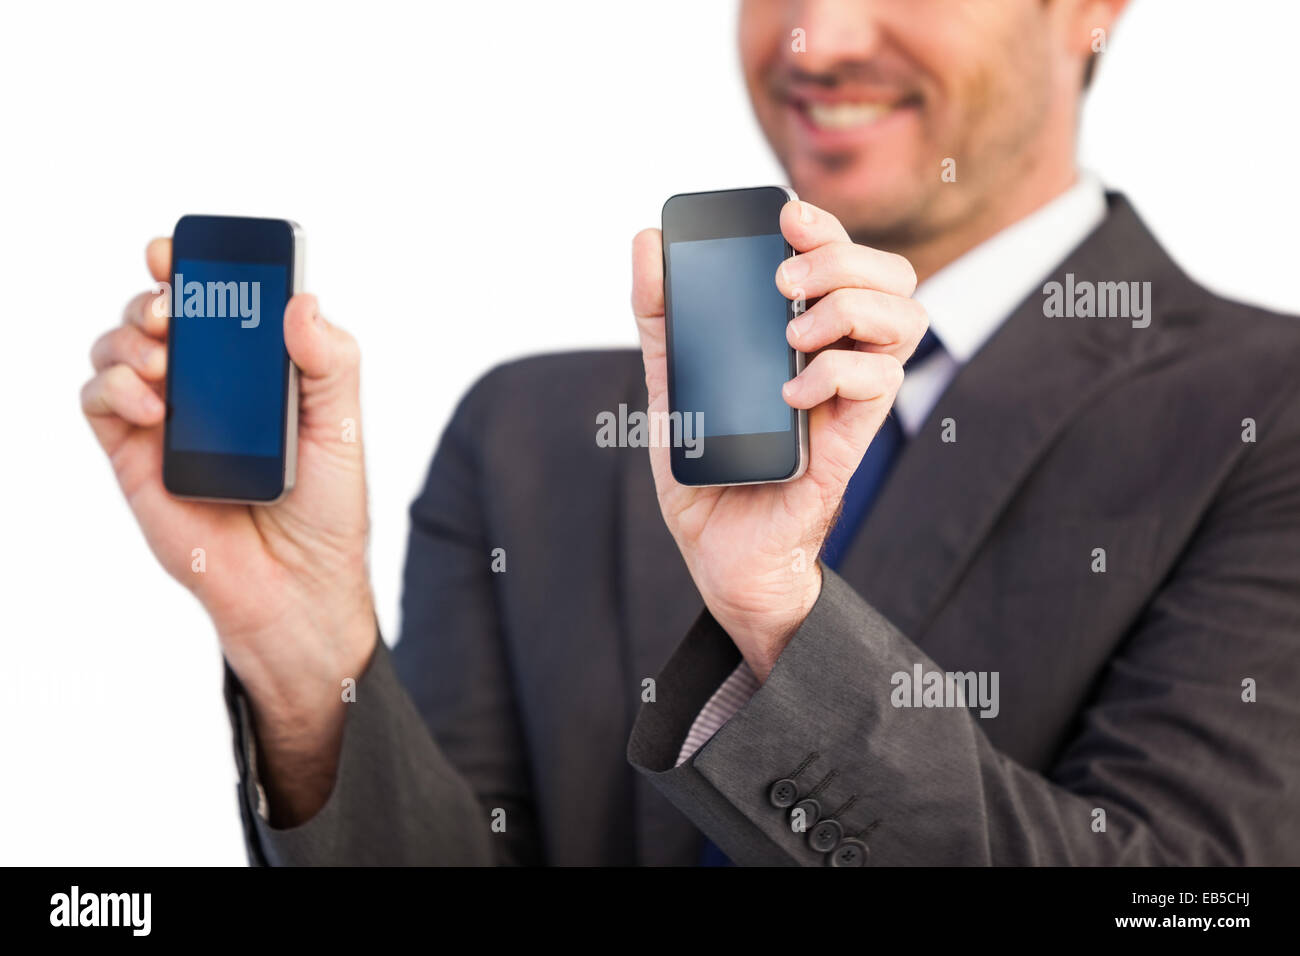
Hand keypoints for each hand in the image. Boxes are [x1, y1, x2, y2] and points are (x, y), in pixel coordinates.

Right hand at [81, 239, 375, 822]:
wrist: (296, 589)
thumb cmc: (326, 511)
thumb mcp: (342, 429)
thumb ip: (329, 364)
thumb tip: (301, 302)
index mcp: (254, 368)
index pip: (216, 300)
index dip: (192, 264)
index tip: (182, 248)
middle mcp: (205, 385)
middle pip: (157, 310)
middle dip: (157, 294)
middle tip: (175, 308)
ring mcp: (165, 418)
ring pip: (118, 345)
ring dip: (131, 336)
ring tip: (165, 363)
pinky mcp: (134, 455)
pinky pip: (98, 400)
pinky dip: (114, 387)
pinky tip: (153, 406)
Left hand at [632, 200, 925, 679]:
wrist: (718, 554)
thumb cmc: (705, 469)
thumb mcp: (670, 382)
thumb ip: (662, 317)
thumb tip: (647, 240)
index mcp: (803, 335)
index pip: (842, 258)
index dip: (826, 225)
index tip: (785, 216)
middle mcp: (838, 357)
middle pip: (892, 275)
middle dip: (843, 256)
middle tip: (783, 281)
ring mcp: (851, 398)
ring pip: (904, 318)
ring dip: (849, 307)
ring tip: (792, 333)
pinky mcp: (852, 439)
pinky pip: (880, 382)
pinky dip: (837, 372)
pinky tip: (790, 393)